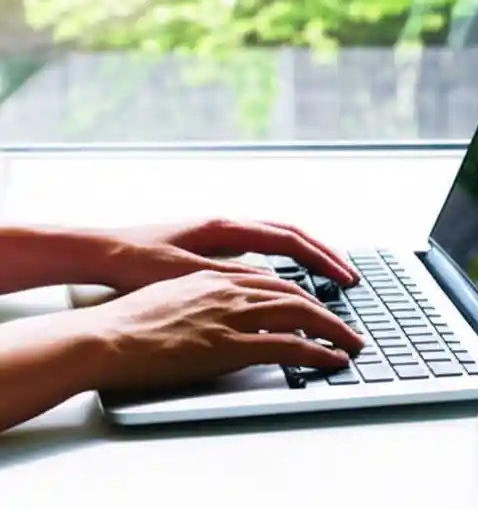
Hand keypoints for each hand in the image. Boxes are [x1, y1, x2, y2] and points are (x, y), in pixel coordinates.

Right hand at [76, 270, 364, 391]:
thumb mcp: (172, 297)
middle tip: (348, 325)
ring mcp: (232, 316)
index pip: (272, 280)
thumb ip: (203, 299)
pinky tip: (333, 359)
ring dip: (333, 329)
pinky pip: (289, 345)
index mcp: (215, 278)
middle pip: (294, 293)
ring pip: (300, 314)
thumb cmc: (127, 323)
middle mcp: (230, 290)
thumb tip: (218, 312)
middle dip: (327, 309)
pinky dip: (318, 352)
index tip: (319, 303)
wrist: (104, 337)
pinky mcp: (230, 345)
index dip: (302, 292)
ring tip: (351, 343)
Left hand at [98, 218, 357, 292]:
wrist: (96, 251)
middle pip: (291, 234)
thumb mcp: (186, 275)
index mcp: (226, 228)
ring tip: (329, 276)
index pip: (289, 241)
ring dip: (307, 256)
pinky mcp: (211, 244)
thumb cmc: (135, 263)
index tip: (345, 279)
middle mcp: (227, 224)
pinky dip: (285, 260)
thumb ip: (231, 278)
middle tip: (350, 276)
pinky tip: (288, 278)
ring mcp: (220, 232)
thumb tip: (273, 283)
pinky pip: (261, 248)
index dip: (321, 260)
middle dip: (324, 255)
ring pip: (277, 239)